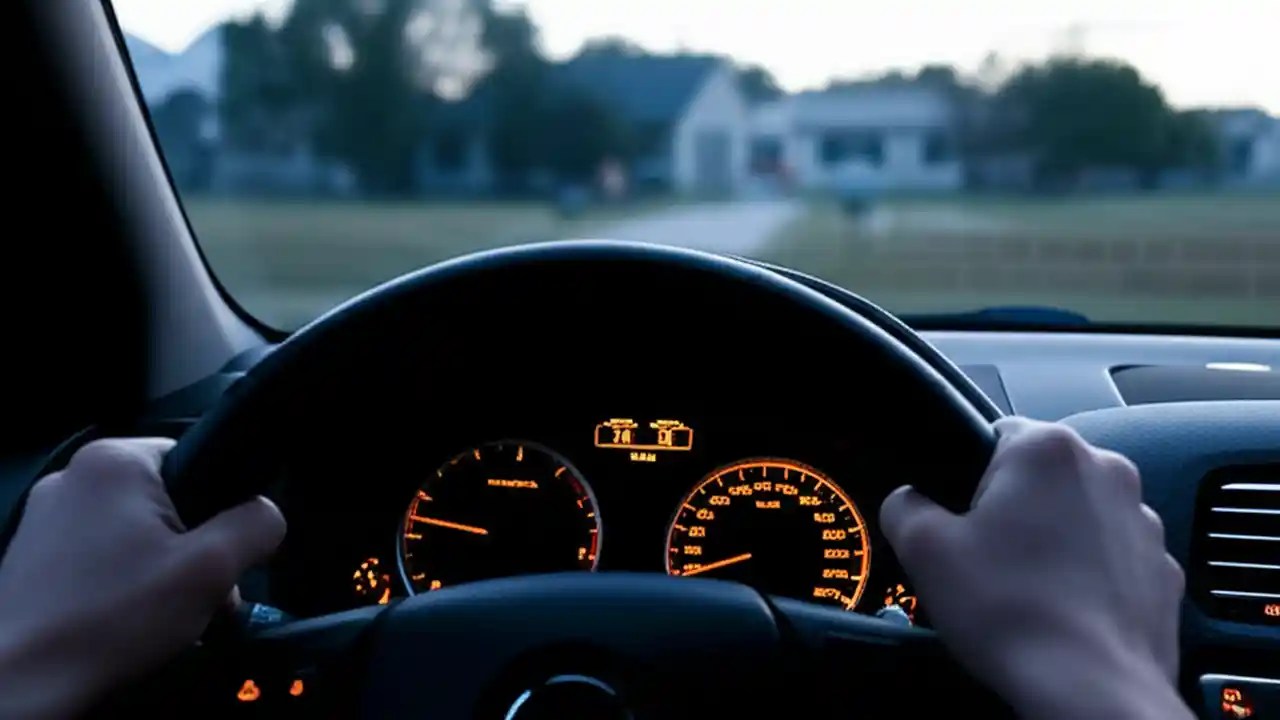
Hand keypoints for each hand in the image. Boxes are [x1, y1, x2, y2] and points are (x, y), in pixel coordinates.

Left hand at [0, 438, 285, 718]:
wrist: (20, 685)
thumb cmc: (109, 620)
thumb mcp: (210, 570)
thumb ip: (256, 527)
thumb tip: (268, 514)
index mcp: (115, 461)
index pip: (198, 460)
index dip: (224, 510)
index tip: (222, 556)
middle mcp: (74, 477)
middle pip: (169, 503)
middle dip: (193, 552)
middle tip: (200, 597)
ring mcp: (46, 518)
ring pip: (135, 534)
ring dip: (161, 572)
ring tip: (162, 617)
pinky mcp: (33, 557)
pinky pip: (101, 558)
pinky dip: (123, 585)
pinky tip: (126, 621)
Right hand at [880, 418, 1190, 719]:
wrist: (1089, 689)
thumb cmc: (1014, 616)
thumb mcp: (923, 549)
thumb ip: (903, 505)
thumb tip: (906, 502)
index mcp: (1046, 448)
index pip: (992, 432)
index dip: (965, 478)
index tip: (960, 520)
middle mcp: (1106, 471)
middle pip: (1037, 476)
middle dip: (1010, 510)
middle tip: (984, 560)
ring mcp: (1142, 521)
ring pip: (1076, 517)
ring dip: (1050, 542)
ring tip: (1023, 591)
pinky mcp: (1161, 569)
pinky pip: (1111, 559)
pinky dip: (1086, 577)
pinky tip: (1059, 610)